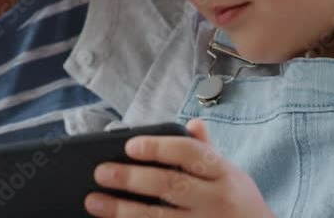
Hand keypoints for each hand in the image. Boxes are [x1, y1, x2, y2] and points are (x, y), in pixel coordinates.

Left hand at [85, 119, 273, 217]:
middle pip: (169, 185)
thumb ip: (206, 151)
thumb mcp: (231, 173)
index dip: (158, 147)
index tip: (130, 145)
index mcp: (224, 173)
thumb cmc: (239, 202)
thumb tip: (193, 124)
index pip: (189, 153)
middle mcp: (216, 199)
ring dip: (122, 210)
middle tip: (100, 172)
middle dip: (131, 178)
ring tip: (94, 201)